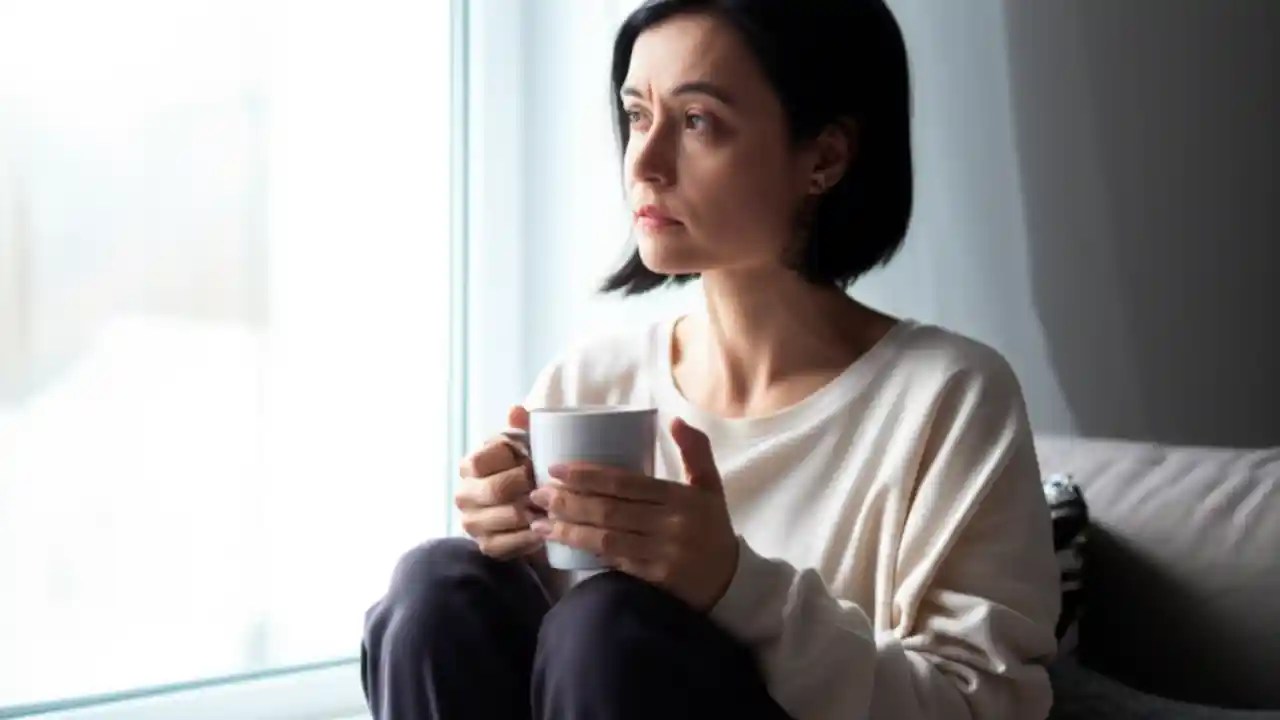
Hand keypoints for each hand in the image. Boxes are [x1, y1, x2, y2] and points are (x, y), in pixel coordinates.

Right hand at [455, 405, 543, 559]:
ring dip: (533, 512)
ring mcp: (472, 523)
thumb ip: (521, 427)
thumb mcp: (525, 446)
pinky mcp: (485, 546)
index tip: (532, 460)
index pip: (482, 460)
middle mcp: (464, 494)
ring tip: (550, 505)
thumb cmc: (525, 470)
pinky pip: (509, 544)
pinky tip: (544, 528)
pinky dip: (531, 536)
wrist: (528, 508)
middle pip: (496, 490)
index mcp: (470, 465)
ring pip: (506, 517)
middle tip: (545, 485)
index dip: (511, 460)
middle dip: (526, 487)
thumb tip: (516, 410)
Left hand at [528, 417, 738, 610]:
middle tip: (537, 493)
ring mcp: (662, 554)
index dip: (588, 476)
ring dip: (569, 530)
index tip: (556, 469)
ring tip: (540, 522)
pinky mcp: (655, 579)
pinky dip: (588, 552)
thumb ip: (696, 451)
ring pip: (607, 539)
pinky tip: (565, 544)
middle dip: (569, 501)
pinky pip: (615, 562)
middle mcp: (670, 525)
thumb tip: (674, 420)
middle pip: (610, 510)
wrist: (731, 581)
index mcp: (680, 498)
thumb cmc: (713, 527)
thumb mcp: (711, 486)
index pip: (626, 483)